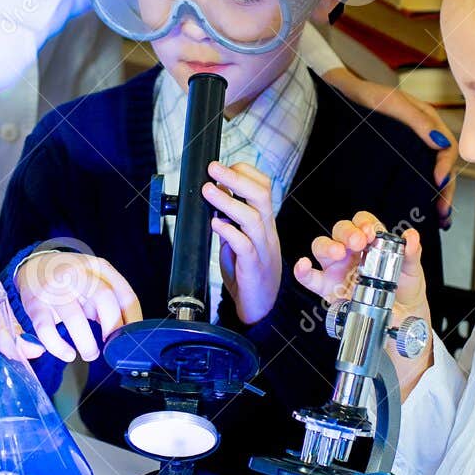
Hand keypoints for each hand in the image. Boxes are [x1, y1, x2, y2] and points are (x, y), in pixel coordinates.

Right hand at [16, 250, 141, 362]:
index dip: (132, 319)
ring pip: (74, 317)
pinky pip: (46, 330)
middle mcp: (77, 274)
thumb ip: (111, 299)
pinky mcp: (35, 305)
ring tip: (91, 354)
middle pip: (103, 298)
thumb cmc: (71, 280)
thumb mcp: (95, 280)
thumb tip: (126, 333)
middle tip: (111, 346)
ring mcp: (55, 289)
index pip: (124, 293)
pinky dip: (58, 347)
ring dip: (86, 342)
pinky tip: (68, 354)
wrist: (33, 266)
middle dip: (112, 327)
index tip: (131, 337)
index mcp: (98, 268)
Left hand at [203, 159, 280, 323]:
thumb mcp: (238, 237)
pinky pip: (245, 246)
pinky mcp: (253, 267)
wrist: (261, 306)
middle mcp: (266, 231)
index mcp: (264, 221)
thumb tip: (214, 191)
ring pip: (253, 218)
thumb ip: (229, 217)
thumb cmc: (247, 270)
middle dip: (236, 178)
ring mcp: (262, 249)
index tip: (221, 168)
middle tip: (213, 168)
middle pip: (262, 196)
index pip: (263, 187)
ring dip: (228, 201)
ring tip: (207, 191)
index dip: (244, 172)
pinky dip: (229, 232)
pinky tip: (215, 224)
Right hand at [295, 221, 432, 399]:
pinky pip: (310, 277)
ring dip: (328, 246)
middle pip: (340, 231)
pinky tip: (304, 266)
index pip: (362, 223)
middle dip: (346, 233)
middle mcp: (352, 253)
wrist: (402, 320)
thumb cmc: (405, 291)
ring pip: (322, 248)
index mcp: (371, 244)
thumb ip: (412, 253)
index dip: (364, 223)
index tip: (371, 232)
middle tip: (358, 242)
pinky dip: (302, 271)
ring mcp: (337, 269)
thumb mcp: (412, 271)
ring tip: (338, 252)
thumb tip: (411, 237)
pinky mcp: (327, 288)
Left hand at [321, 66, 457, 226]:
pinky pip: (415, 174)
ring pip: (431, 173)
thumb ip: (417, 120)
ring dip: (437, 195)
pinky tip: (421, 207)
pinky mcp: (398, 156)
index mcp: (428, 122)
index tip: (439, 184)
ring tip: (438, 218)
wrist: (343, 95)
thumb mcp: (392, 104)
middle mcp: (424, 136)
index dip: (446, 167)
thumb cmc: (366, 96)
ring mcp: (412, 147)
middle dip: (445, 190)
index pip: (447, 148)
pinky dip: (421, 191)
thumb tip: (440, 142)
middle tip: (442, 212)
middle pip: (443, 166)